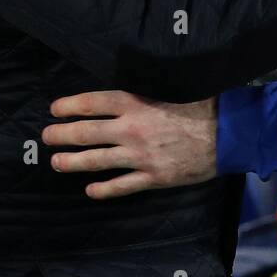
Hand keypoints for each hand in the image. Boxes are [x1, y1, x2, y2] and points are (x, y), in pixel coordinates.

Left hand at [42, 90, 217, 198]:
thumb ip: (147, 90)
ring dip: (73, 162)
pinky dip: (103, 189)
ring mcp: (141, 156)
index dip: (70, 106)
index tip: (55, 109)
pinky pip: (121, 186)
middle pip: (87, 132)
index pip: (93, 103)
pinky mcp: (153, 177)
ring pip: (97, 161)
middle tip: (47, 136)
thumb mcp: (173, 88)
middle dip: (62, 135)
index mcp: (137, 104)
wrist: (229, 135)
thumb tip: (128, 86)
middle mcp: (132, 129)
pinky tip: (90, 190)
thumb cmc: (204, 107)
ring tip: (57, 162)